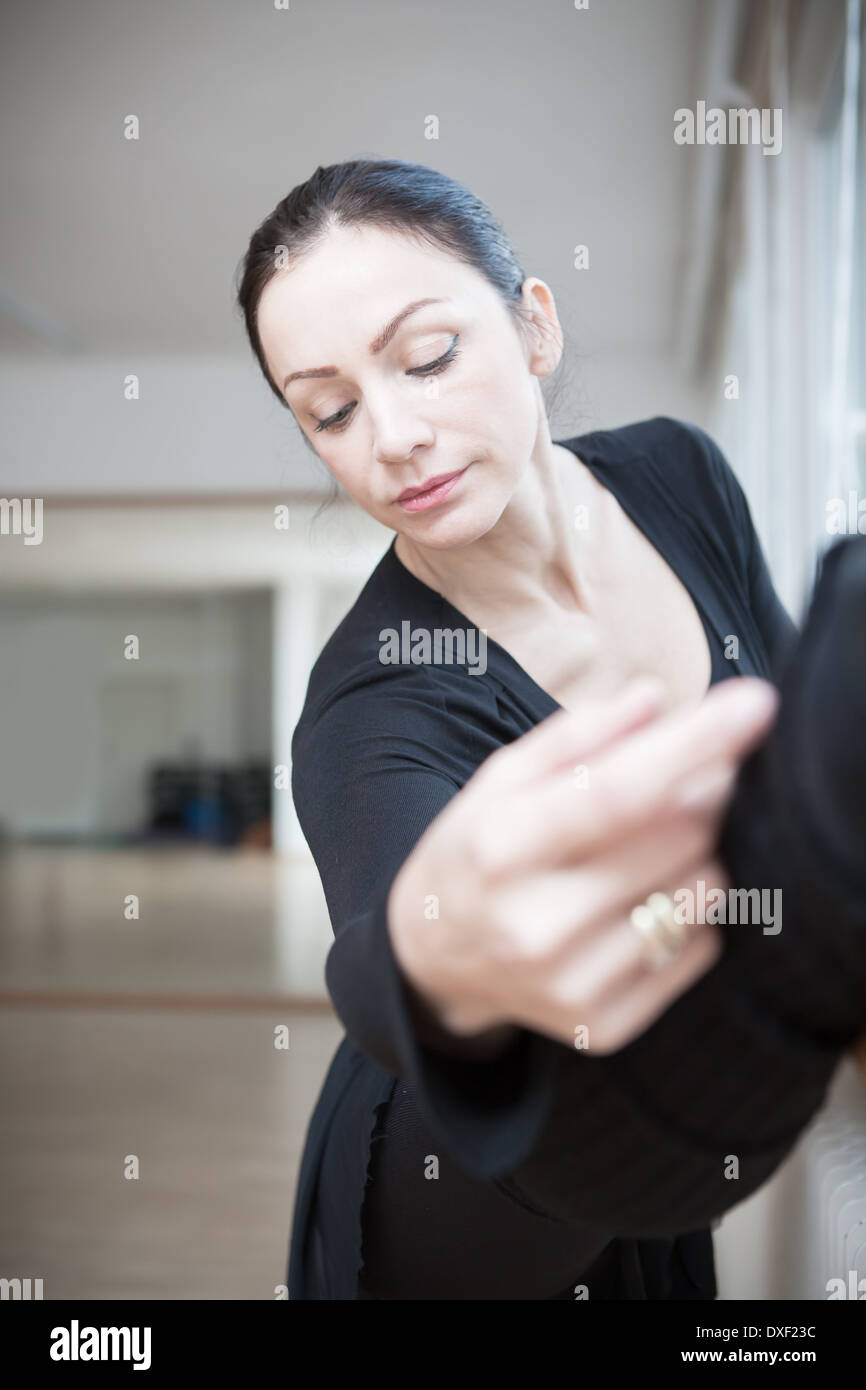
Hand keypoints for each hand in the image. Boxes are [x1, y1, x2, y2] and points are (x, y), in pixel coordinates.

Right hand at [387, 675, 779, 1053]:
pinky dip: (687, 914)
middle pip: (679, 837)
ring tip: (648, 847)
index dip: (694, 745)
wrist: (432, 963)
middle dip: (700, 792)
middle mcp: (536, 925)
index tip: (755, 703)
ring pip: (702, 893)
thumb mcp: (500, 780)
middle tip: (685, 779)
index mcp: (501, 849)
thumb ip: (576, 737)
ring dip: (696, 853)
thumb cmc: (477, 853)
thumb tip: (653, 699)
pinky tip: (638, 902)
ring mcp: (573, 983)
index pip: (618, 792)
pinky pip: (700, 948)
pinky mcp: (606, 1025)